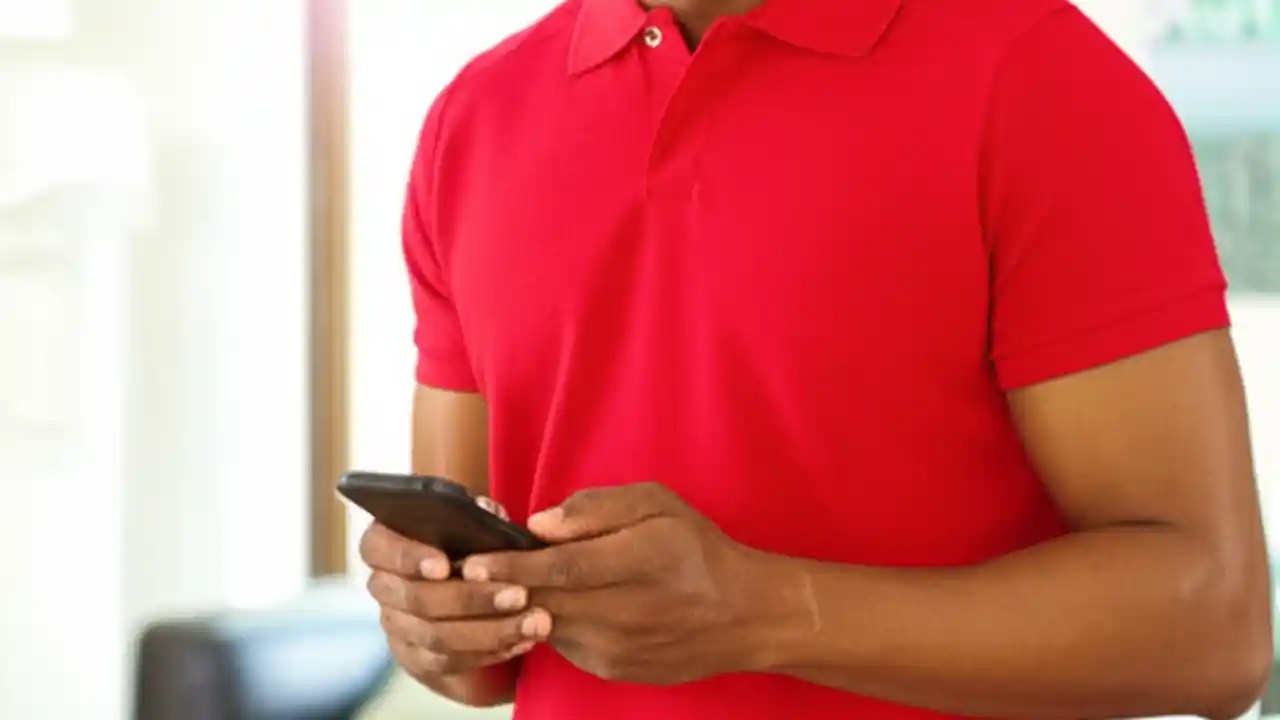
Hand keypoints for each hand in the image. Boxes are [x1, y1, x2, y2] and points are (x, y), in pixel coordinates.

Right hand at [360, 512, 553, 680]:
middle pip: (416, 598)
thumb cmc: (472, 544)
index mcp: (386, 543)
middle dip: (471, 599)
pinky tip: (521, 641)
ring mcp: (396, 626)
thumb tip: (488, 514)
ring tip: (534, 622)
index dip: (408, 557)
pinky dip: (489, 652)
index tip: (444, 565)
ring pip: (436, 636)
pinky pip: (448, 662)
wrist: (472, 587)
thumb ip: (479, 517)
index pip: (378, 547)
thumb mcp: (475, 524)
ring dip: (490, 631)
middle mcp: (384, 586)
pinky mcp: (416, 658)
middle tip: (520, 594)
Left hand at [460, 483, 778, 684]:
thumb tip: (540, 524)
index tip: (471, 561)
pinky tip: (548, 602)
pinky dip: (549, 623)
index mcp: (638, 561)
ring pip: (547, 625)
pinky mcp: (613, 669)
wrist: (743, 616)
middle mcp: (625, 611)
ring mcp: (618, 648)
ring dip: (520, 607)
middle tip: (462, 573)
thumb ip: (598, 507)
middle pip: (543, 602)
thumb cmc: (696, 550)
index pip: (560, 568)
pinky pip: (564, 644)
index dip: (510, 566)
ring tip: (498, 584)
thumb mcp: (658, 504)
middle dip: (498, 590)